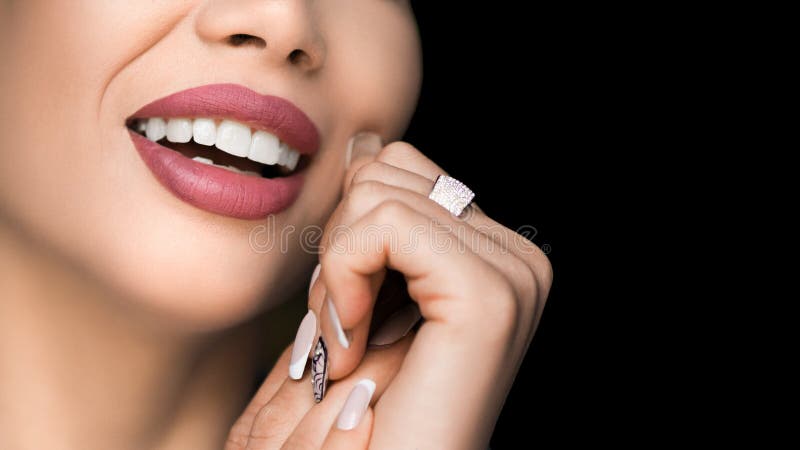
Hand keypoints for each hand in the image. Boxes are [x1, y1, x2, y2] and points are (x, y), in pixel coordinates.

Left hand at [227, 133, 551, 448]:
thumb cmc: (368, 408)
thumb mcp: (366, 293)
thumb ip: (373, 221)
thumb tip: (365, 144)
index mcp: (494, 252)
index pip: (397, 169)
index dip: (347, 231)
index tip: (347, 308)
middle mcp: (516, 256)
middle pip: (385, 170)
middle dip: (339, 247)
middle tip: (343, 326)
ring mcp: (513, 272)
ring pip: (375, 192)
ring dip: (334, 272)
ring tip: (347, 341)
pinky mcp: (488, 294)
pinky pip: (382, 227)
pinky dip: (342, 281)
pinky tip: (350, 344)